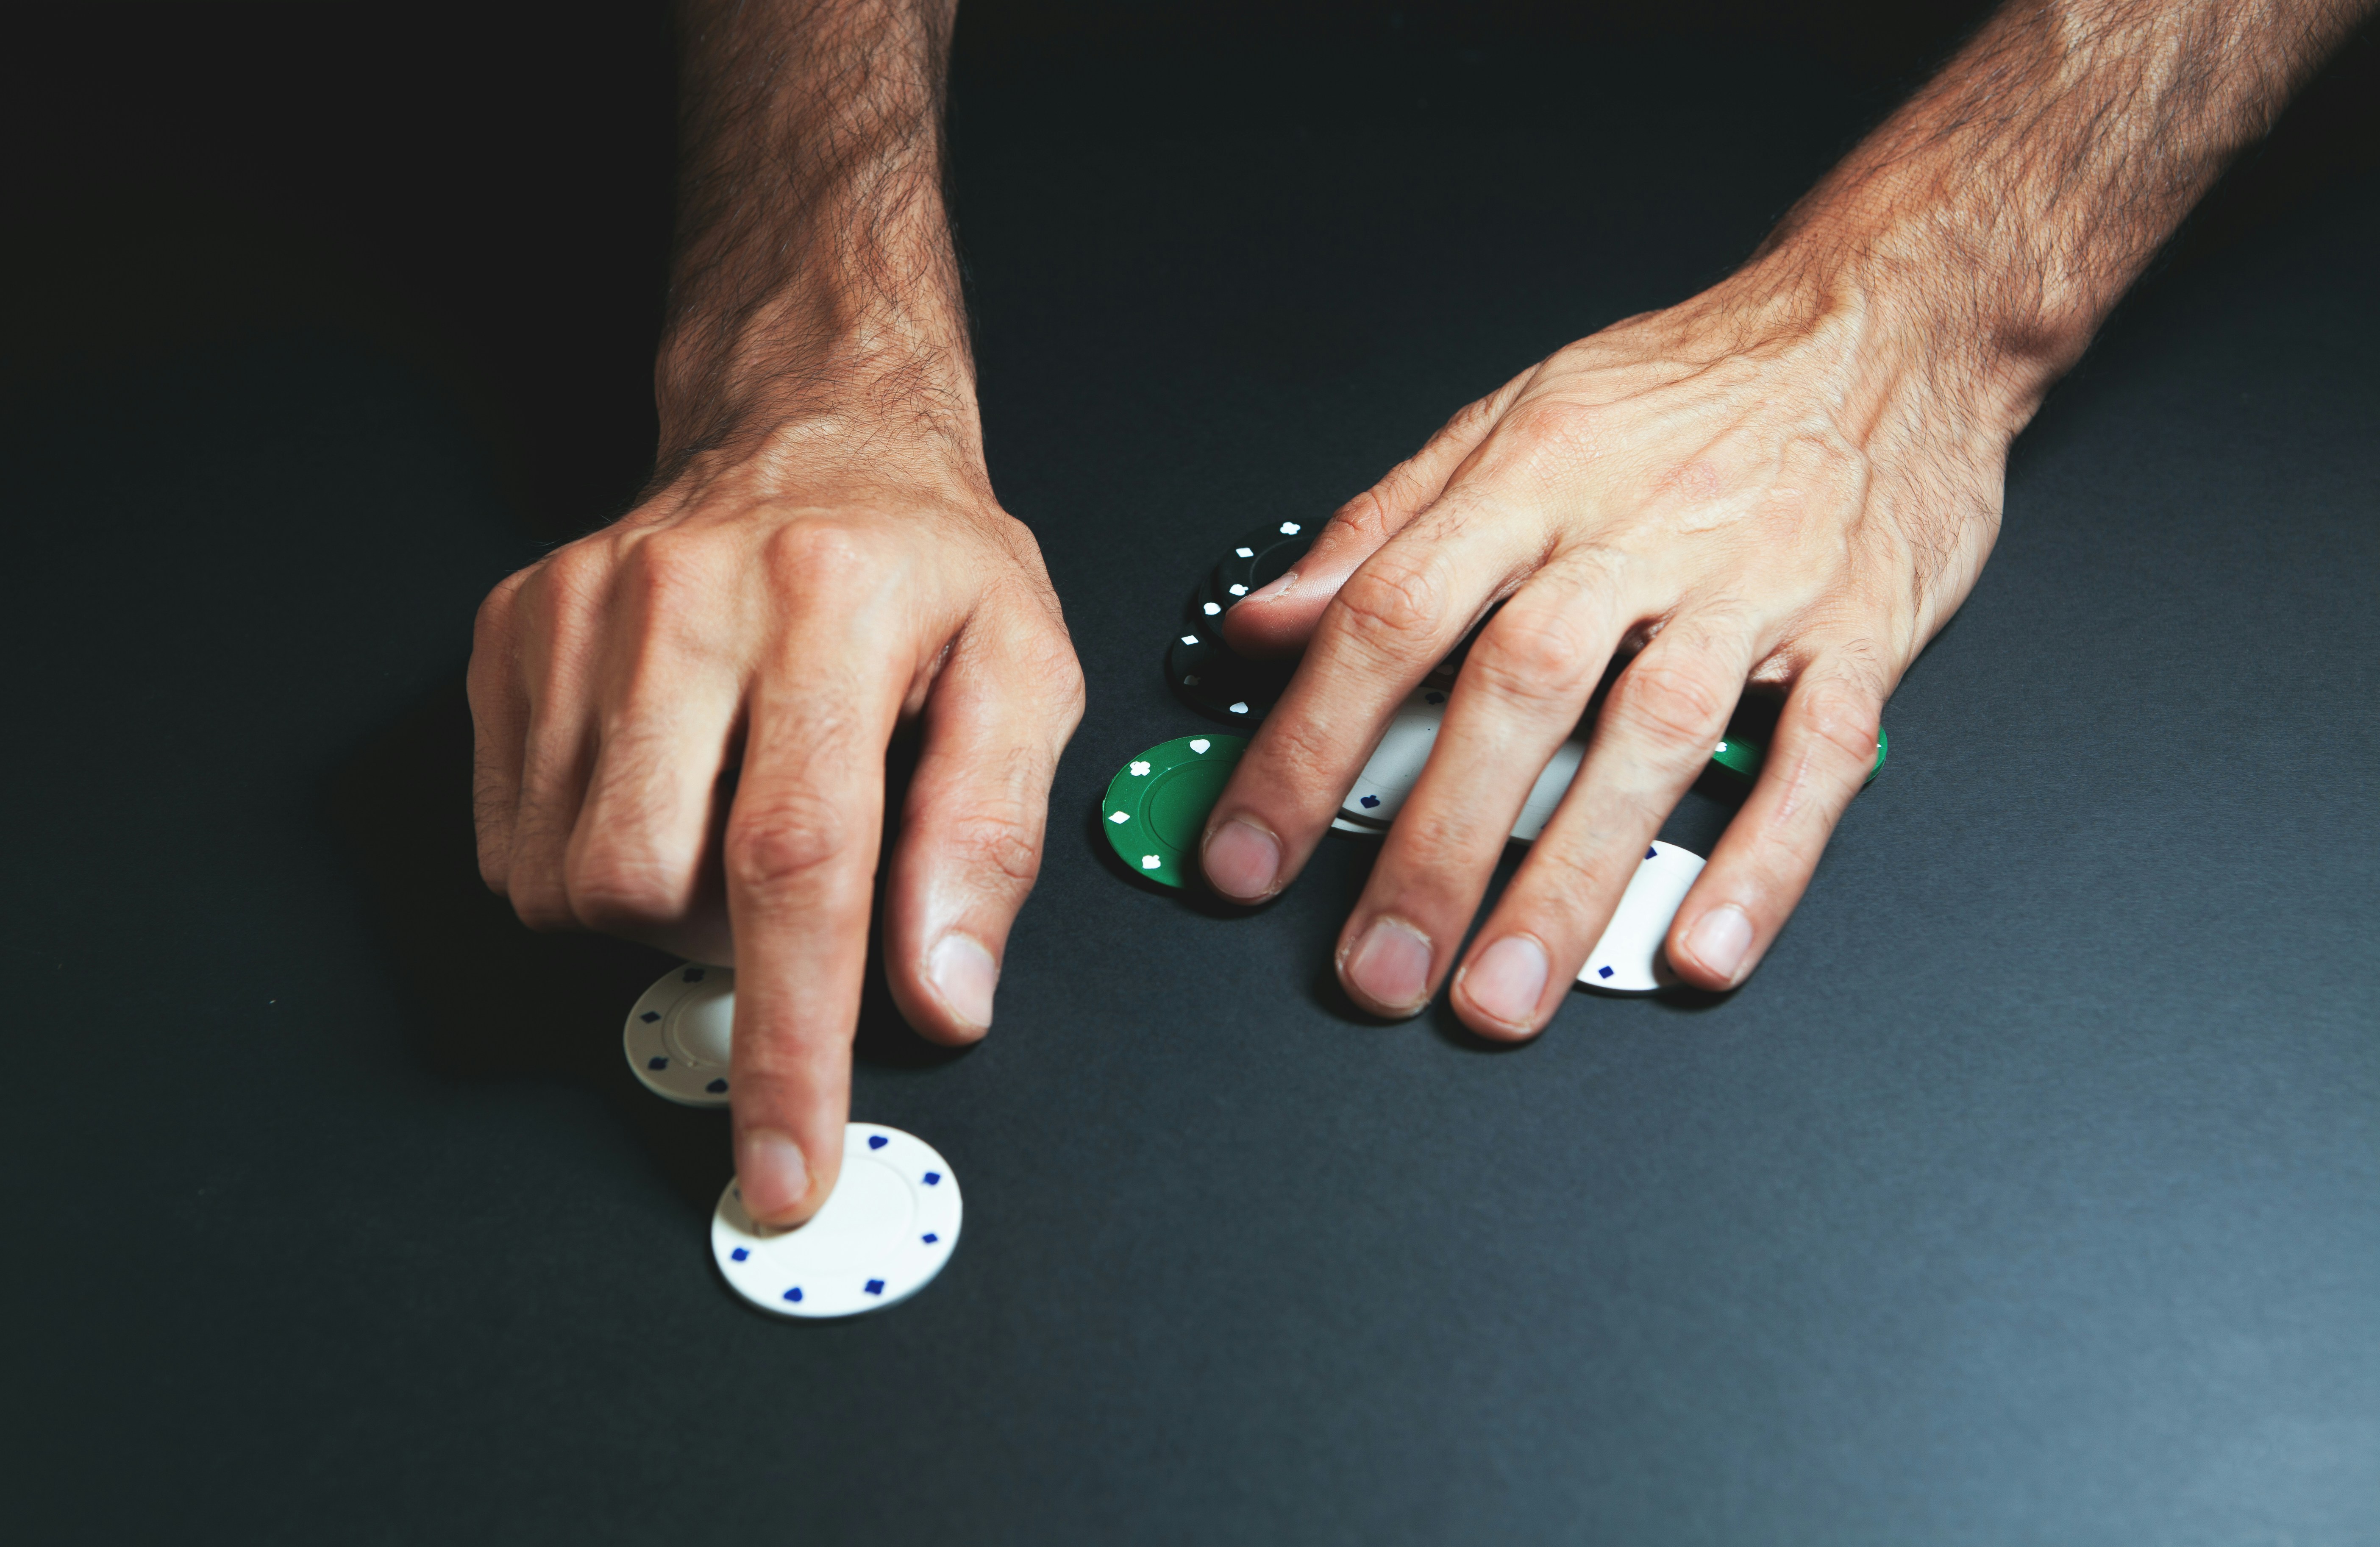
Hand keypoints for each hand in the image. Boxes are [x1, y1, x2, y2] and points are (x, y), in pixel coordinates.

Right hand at [469, 426, 1082, 1219]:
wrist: (813, 428)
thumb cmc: (928, 563)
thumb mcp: (1026, 674)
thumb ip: (989, 839)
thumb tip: (943, 995)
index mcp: (833, 605)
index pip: (796, 864)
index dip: (794, 1040)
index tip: (792, 1165)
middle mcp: (685, 597)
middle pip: (646, 885)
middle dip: (722, 953)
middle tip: (792, 888)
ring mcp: (577, 610)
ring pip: (563, 879)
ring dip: (658, 909)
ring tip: (730, 819)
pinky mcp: (511, 628)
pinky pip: (511, 835)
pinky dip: (590, 858)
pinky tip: (664, 788)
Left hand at [1202, 266, 2012, 1033]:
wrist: (1886, 323)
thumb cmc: (1691, 385)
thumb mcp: (1514, 420)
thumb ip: (1381, 529)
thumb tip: (1260, 623)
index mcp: (1536, 476)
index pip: (1391, 614)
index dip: (1307, 742)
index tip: (1248, 853)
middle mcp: (1639, 532)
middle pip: (1516, 691)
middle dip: (1435, 845)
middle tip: (1378, 967)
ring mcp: (1757, 585)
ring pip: (1652, 736)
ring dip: (1573, 878)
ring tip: (1503, 991)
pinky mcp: (1862, 632)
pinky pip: (1818, 755)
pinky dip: (1764, 858)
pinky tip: (1703, 946)